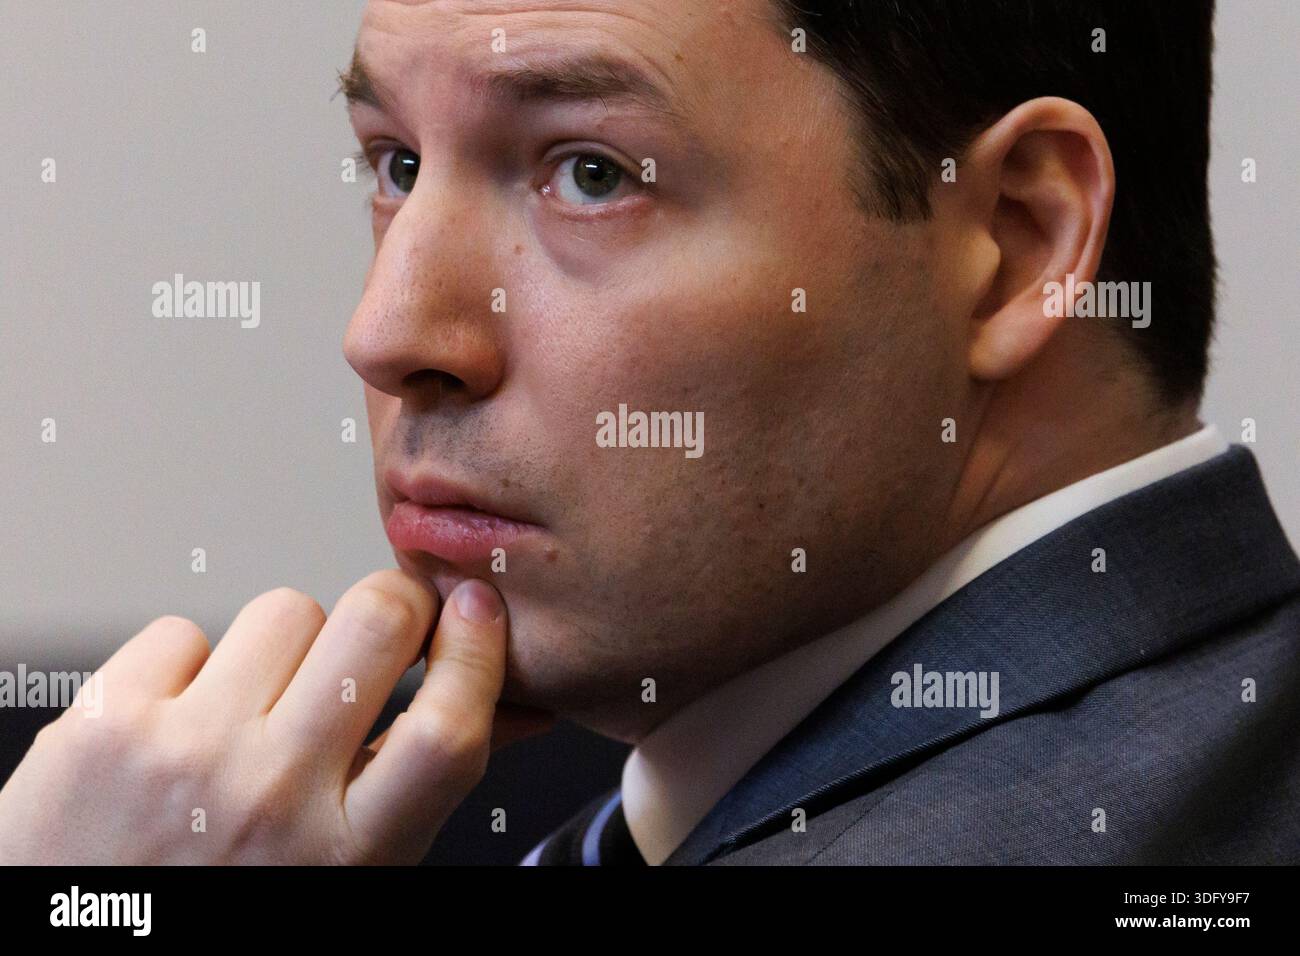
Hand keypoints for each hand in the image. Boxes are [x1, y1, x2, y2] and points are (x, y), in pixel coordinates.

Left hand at [0, 571, 553, 863]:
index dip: (477, 651)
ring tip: (255, 702)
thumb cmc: (224, 901)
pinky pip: (183, 629)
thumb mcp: (347, 870)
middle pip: (374, 627)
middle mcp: (270, 798)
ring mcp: (186, 754)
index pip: (447, 729)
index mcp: (346, 854)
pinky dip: (190, 662)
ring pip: (285, 609)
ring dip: (285, 642)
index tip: (476, 611)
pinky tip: (178, 718)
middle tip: (383, 622)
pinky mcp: (108, 723)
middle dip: (394, 602)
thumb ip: (424, 783)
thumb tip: (514, 706)